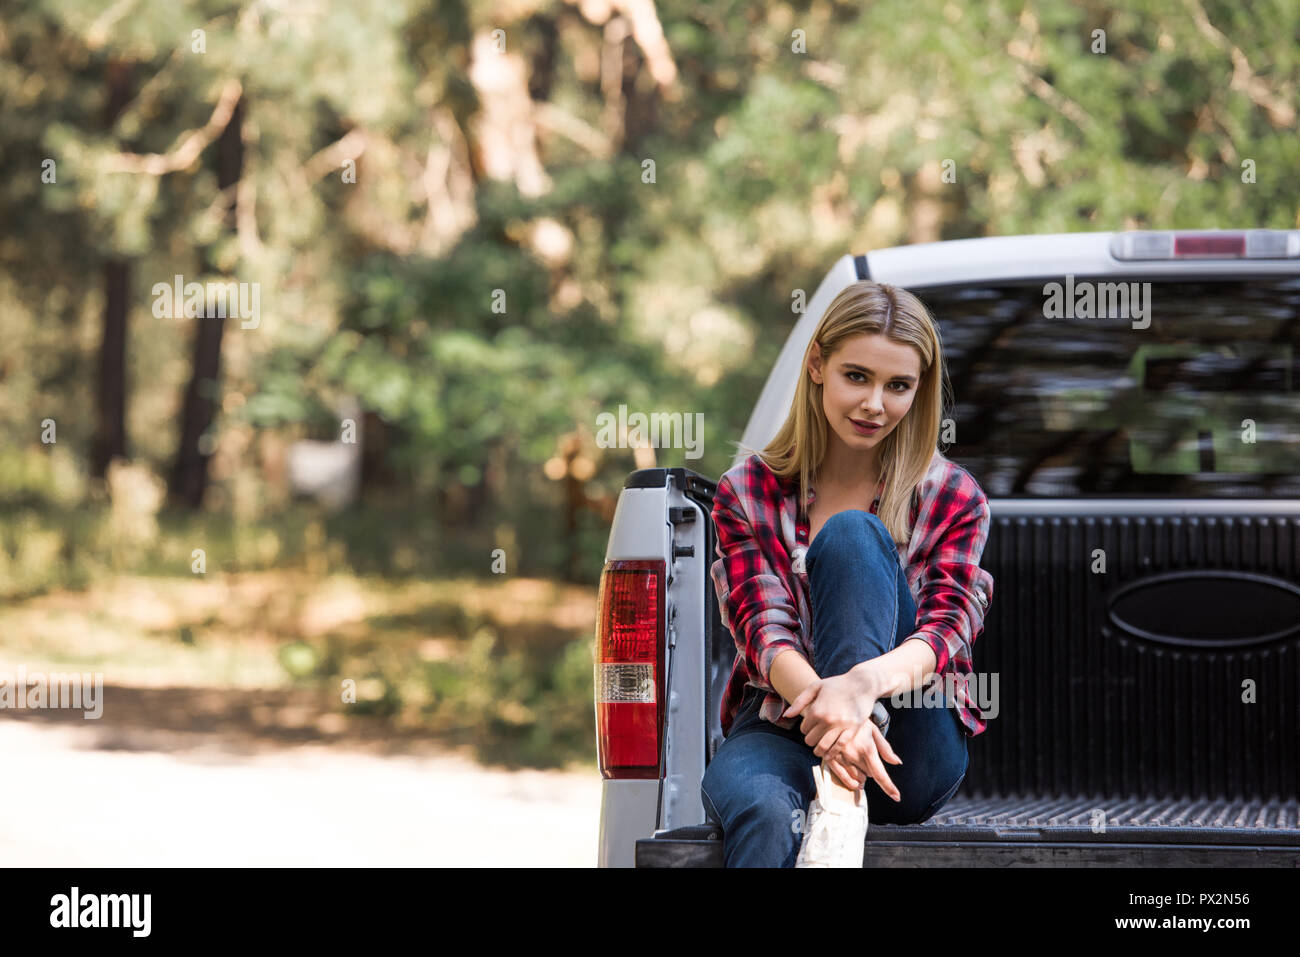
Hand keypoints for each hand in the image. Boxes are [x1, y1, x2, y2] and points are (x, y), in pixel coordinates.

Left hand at [783, 669, 902, 799]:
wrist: (862, 684)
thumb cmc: (837, 684)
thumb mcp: (815, 687)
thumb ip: (799, 702)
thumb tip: (786, 716)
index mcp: (817, 710)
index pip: (804, 729)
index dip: (805, 728)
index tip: (810, 726)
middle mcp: (828, 719)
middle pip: (811, 740)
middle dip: (810, 740)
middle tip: (813, 737)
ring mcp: (841, 726)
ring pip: (824, 747)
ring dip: (819, 751)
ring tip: (818, 750)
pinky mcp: (853, 730)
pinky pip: (840, 747)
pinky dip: (832, 753)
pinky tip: (829, 755)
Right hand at [828, 718, 902, 801]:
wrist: (832, 710)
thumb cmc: (856, 720)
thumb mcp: (872, 730)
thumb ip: (885, 748)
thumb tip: (897, 762)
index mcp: (867, 747)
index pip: (880, 773)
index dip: (889, 787)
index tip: (897, 797)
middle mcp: (854, 754)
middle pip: (868, 775)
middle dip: (870, 770)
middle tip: (867, 757)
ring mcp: (841, 757)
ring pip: (856, 777)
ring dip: (860, 776)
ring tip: (860, 767)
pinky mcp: (829, 757)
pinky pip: (841, 776)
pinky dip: (849, 780)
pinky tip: (855, 783)